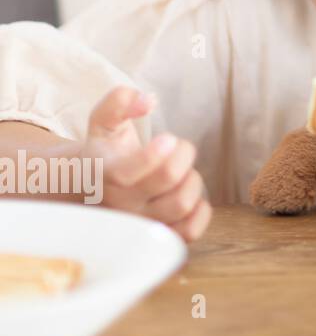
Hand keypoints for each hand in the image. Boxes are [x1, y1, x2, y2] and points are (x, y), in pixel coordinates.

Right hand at [84, 86, 211, 241]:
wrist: (93, 189)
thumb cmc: (105, 150)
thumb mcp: (103, 121)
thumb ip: (120, 101)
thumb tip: (147, 100)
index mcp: (105, 173)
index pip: (126, 174)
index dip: (152, 155)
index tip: (168, 137)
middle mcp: (122, 203)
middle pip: (167, 181)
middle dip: (184, 154)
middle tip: (178, 146)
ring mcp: (141, 222)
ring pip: (182, 204)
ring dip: (193, 180)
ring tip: (181, 171)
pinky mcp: (159, 234)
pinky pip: (189, 232)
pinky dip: (201, 212)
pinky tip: (188, 191)